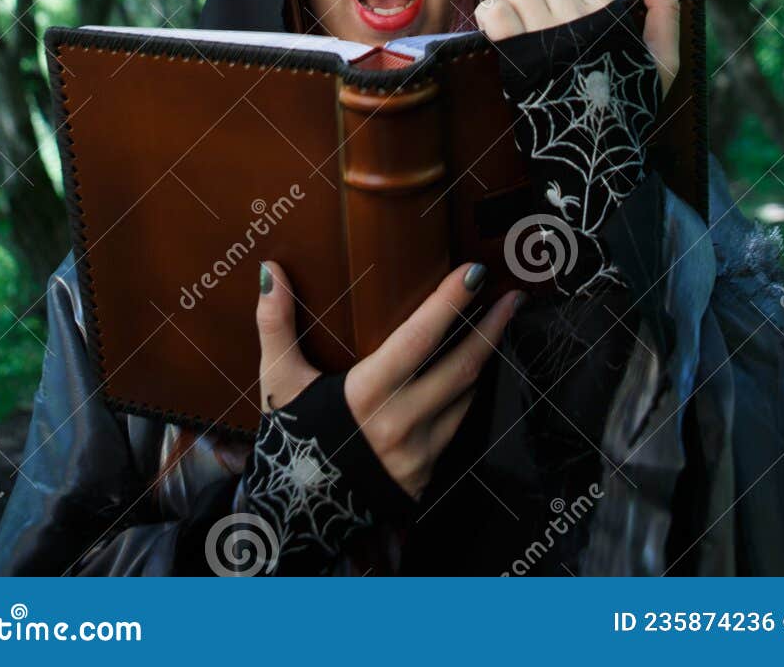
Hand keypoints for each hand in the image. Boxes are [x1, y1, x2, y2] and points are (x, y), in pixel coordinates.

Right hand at [255, 260, 519, 499]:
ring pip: (466, 398)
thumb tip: (270, 269)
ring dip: (484, 360)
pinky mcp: (428, 474)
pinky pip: (457, 426)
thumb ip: (276, 324)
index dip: (450, 303)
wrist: (298, 514)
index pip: (419, 339)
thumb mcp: (279, 381)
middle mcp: (400, 425)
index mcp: (366, 395)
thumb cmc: (292, 438)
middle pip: (462, 369)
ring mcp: (420, 454)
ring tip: (497, 325)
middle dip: (492, 329)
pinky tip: (471, 373)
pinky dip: (467, 394)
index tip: (474, 272)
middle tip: (513, 296)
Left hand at [472, 0, 679, 98]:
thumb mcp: (662, 61)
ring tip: (515, 22)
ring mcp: (545, 38)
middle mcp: (578, 23)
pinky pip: (494, 11)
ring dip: (510, 0)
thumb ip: (666, 9)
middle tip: (533, 17)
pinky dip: (490, 14)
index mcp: (609, 19)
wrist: (600, 158)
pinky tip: (497, 30)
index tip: (561, 16)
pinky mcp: (515, 56)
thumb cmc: (632, 108)